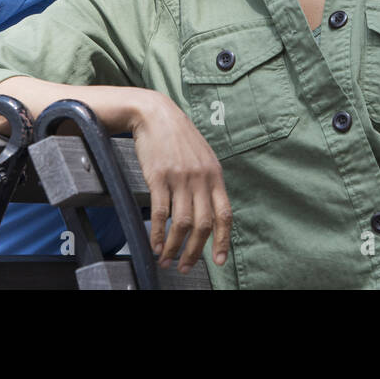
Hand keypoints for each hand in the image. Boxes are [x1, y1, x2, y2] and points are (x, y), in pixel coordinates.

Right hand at [129, 91, 231, 274]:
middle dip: (195, 252)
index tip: (219, 261)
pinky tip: (155, 244)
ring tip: (167, 259)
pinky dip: (157, 233)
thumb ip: (208, 180)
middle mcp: (201, 178)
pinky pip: (160, 213)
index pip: (225, 214)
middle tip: (186, 266)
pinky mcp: (159, 177)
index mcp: (215, 174)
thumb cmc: (177, 136)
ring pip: (182, 223)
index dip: (223, 241)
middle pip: (203, 225)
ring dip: (174, 247)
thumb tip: (209, 209)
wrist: (155, 114)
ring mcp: (180, 177)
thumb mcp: (202, 155)